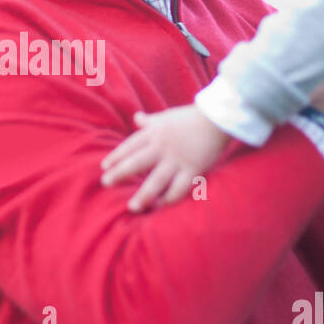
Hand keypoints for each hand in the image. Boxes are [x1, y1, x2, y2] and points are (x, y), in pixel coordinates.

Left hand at [100, 105, 229, 210]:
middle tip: (106, 183)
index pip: (131, 145)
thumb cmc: (190, 118)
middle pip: (138, 162)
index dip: (116, 156)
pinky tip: (160, 206)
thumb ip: (150, 121)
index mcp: (155, 133)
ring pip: (157, 180)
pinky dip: (169, 199)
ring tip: (132, 207)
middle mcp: (163, 147)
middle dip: (121, 173)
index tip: (104, 167)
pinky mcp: (193, 170)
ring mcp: (178, 160)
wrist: (218, 119)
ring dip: (143, 195)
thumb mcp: (166, 117)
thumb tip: (136, 117)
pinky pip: (179, 188)